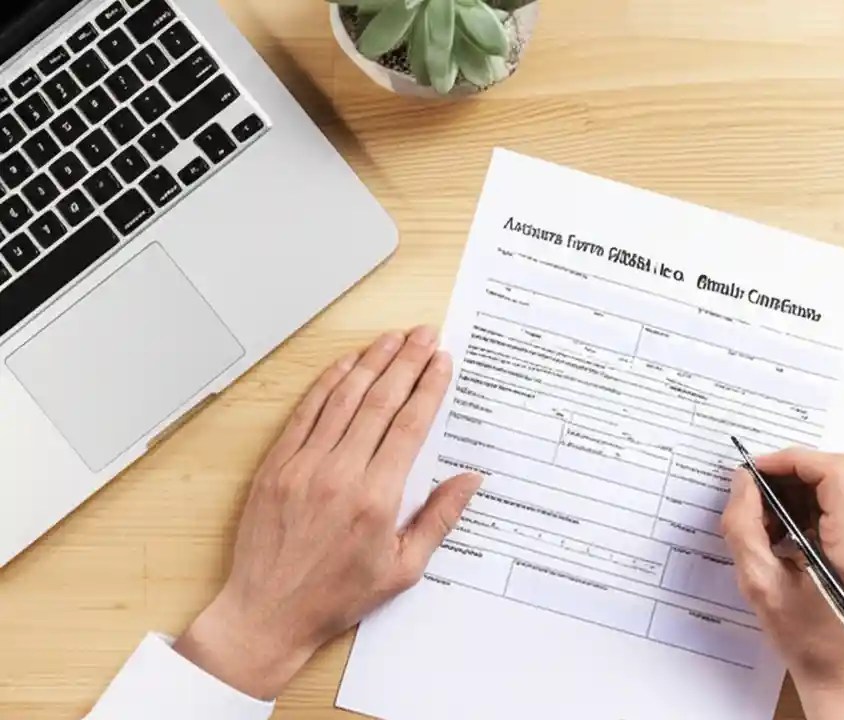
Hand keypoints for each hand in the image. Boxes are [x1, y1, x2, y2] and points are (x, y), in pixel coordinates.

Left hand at [173, 326, 481, 699]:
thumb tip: (469, 480)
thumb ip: (439, 519)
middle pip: (380, 401)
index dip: (428, 388)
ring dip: (371, 363)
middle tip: (424, 336)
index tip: (442, 363)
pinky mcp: (276, 466)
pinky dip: (327, 384)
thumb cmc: (336, 596)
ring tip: (392, 339)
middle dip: (406, 362)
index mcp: (376, 498)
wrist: (267, 613)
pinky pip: (305, 413)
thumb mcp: (403, 569)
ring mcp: (304, 466)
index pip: (410, 425)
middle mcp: (340, 474)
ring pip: (343, 399)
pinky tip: (345, 365)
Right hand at [722, 449, 843, 719]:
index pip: (833, 471)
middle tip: (752, 496)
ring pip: (836, 485)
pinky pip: (840, 504)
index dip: (790, 460)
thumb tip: (742, 482)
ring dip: (795, 492)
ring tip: (764, 521)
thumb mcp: (761, 585)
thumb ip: (745, 527)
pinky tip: (782, 532)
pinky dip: (807, 506)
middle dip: (788, 475)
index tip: (753, 471)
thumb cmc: (806, 640)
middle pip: (835, 473)